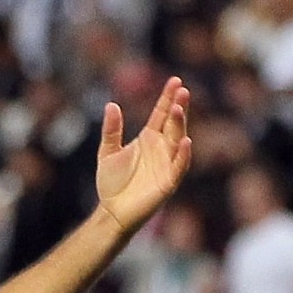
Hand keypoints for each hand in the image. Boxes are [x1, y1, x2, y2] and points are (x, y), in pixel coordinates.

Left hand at [95, 77, 191, 236]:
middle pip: (173, 123)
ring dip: (180, 125)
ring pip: (178, 140)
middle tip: (182, 90)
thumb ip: (111, 131)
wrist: (111, 211)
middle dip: (178, 107)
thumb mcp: (107, 152)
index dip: (168, 97)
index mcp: (149, 138)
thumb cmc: (112, 183)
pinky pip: (179, 166)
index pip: (161, 114)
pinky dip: (183, 154)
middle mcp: (162, 148)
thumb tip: (111, 105)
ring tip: (178, 109)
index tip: (175, 81)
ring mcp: (167, 164)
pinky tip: (186, 141)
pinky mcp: (168, 182)